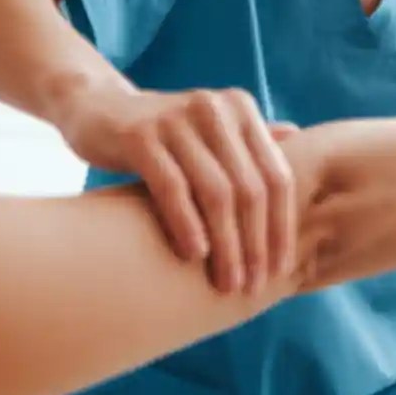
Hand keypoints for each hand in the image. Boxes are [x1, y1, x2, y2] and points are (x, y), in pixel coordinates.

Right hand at [58, 86, 298, 293]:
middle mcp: (214, 109)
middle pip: (250, 189)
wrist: (96, 108)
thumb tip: (300, 142)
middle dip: (255, 245)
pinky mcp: (140, 135)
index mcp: (240, 109)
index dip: (282, 227)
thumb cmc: (161, 133)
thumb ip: (249, 140)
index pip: (277, 176)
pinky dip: (187, 225)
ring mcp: (177, 120)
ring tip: (225, 282)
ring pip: (216, 193)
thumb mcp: (208, 132)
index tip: (280, 270)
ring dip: (226, 245)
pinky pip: (173, 188)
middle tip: (251, 286)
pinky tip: (194, 256)